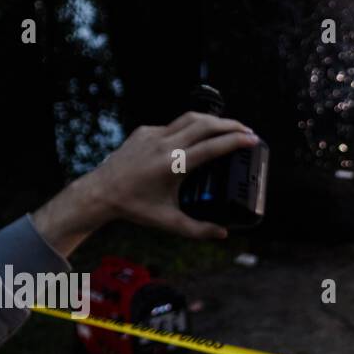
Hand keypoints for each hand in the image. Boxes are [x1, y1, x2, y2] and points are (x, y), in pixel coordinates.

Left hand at [31, 112, 260, 257]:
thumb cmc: (135, 208)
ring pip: (189, 118)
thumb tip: (223, 234)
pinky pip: (173, 126)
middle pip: (205, 124)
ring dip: (212, 121)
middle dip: (230, 125)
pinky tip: (196, 139)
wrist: (101, 192)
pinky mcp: (144, 131)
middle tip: (248, 132)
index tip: (253, 140)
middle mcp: (164, 144)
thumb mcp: (169, 223)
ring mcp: (153, 134)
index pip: (212, 147)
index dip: (236, 142)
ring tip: (229, 127)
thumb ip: (198, 230)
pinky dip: (189, 129)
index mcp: (173, 165)